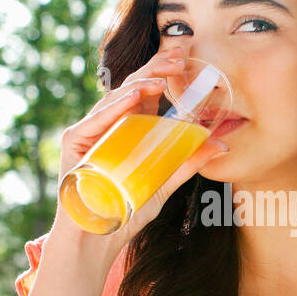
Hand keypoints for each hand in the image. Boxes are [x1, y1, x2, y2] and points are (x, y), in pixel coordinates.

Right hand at [50, 44, 229, 245]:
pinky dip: (116, 106)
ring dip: (141, 84)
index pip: (150, 91)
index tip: (189, 58)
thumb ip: (187, 162)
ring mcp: (92, 130)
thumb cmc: (126, 212)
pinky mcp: (75, 141)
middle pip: (134, 87)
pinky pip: (98, 118)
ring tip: (163, 76)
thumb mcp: (164, 184)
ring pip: (117, 97)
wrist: (96, 240)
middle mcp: (110, 124)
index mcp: (130, 127)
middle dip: (157, 68)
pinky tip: (134, 97)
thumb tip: (220, 145)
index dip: (167, 72)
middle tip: (179, 55)